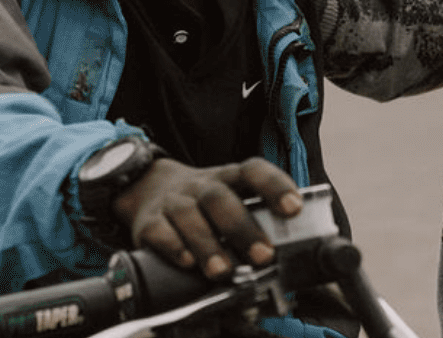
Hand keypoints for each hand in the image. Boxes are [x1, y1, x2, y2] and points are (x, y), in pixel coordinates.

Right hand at [115, 156, 304, 278]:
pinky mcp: (148, 222)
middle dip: (243, 228)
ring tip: (225, 272)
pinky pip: (159, 231)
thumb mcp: (230, 200)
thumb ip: (257, 221)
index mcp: (228, 178)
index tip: (293, 208)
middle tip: (264, 256)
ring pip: (189, 216)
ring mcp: (173, 202)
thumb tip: (293, 254)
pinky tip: (188, 263)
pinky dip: (174, 247)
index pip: (253, 171)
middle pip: (220, 197)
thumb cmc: (204, 206)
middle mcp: (200, 186)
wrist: (149, 190)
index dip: (275, 186)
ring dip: (209, 245)